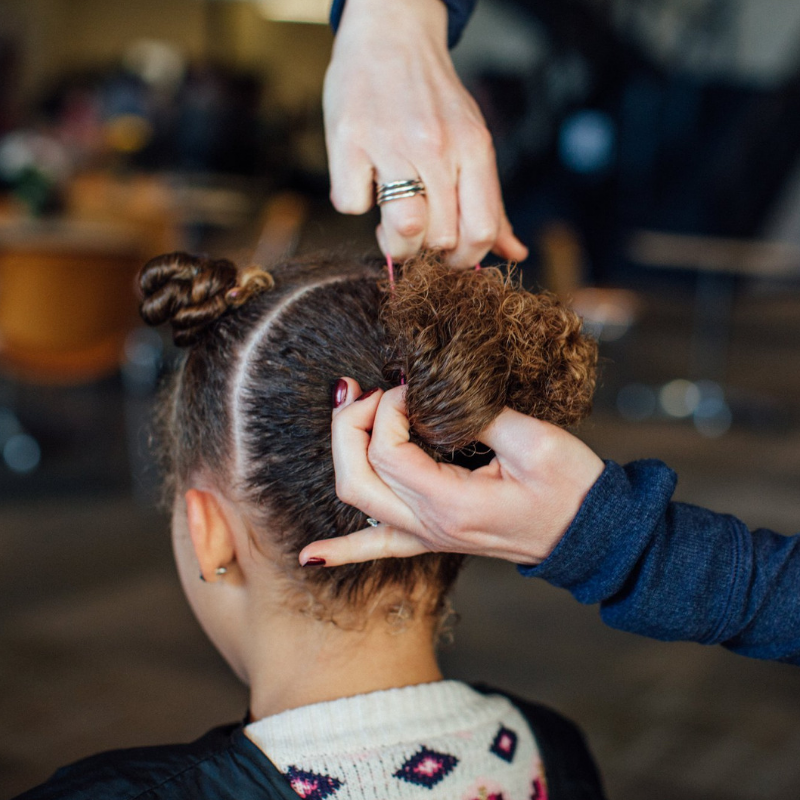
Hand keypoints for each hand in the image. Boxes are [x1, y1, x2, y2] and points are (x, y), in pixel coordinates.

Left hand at [299, 379, 604, 566]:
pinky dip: (342, 549)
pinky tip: (311, 557)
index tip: (417, 386)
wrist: (590, 533)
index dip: (391, 408)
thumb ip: (477, 415)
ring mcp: (426, 536)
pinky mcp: (432, 537)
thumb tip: (434, 390)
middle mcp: (429, 526)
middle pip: (354, 476)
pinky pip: (376, 547)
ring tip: (350, 409)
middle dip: (351, 424)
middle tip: (373, 390)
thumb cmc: (571, 488)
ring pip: (356, 501)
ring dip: (343, 453)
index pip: (388, 452)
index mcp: (451, 504)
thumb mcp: (532, 441)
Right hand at [323, 0, 527, 267]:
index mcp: (473, 149)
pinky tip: (361, 179)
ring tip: (389, 222)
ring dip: (394, 241)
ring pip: (403, 230)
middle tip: (415, 232)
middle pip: (441, 239)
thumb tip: (515, 253)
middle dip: (426, 250)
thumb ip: (491, 202)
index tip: (448, 257)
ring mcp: (391, 143)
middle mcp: (437, 147)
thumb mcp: (473, 143)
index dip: (465, 260)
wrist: (391, 36)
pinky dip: (353, 202)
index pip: (481, 231)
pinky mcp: (348, 141)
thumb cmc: (432, 101)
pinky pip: (352, 206)